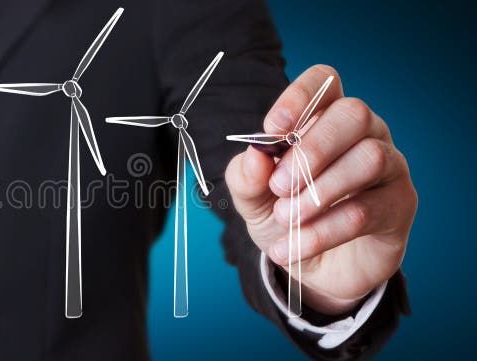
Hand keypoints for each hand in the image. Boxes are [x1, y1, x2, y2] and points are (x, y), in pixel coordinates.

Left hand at [225, 65, 416, 314]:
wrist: (309, 269)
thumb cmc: (285, 217)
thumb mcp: (252, 198)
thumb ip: (246, 176)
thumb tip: (255, 156)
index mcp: (324, 118)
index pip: (325, 82)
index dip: (300, 96)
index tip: (273, 128)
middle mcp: (364, 133)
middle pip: (354, 114)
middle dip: (312, 149)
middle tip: (280, 186)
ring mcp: (389, 168)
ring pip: (370, 158)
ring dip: (319, 192)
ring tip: (286, 217)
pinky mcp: (398, 206)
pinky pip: (367, 211)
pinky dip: (323, 231)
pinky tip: (294, 246)